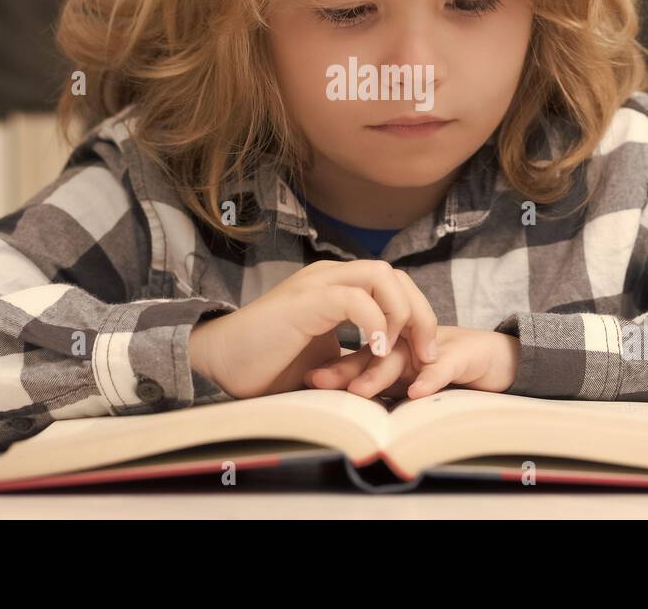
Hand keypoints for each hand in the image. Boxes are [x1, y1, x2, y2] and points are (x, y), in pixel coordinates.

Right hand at [188, 259, 439, 399]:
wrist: (220, 363)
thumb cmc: (267, 365)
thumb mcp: (327, 361)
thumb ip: (357, 354)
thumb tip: (396, 371)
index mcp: (337, 286)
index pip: (395, 284)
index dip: (418, 315)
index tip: (427, 355)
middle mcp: (331, 277)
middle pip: (397, 276)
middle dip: (421, 314)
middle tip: (427, 354)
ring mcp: (318, 284)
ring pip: (383, 277)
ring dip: (402, 314)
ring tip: (398, 351)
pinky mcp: (306, 300)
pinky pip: (356, 298)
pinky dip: (375, 323)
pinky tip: (375, 351)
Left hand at [303, 324, 520, 400]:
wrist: (497, 360)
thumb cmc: (445, 372)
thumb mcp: (409, 382)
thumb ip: (381, 388)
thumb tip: (339, 411)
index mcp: (392, 349)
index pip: (357, 355)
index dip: (333, 367)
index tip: (305, 380)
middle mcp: (408, 345)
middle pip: (372, 352)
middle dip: (344, 368)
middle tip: (317, 380)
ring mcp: (433, 348)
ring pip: (402, 357)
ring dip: (379, 374)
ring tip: (358, 392)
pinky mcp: (463, 355)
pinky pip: (444, 366)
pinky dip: (430, 378)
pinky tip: (416, 392)